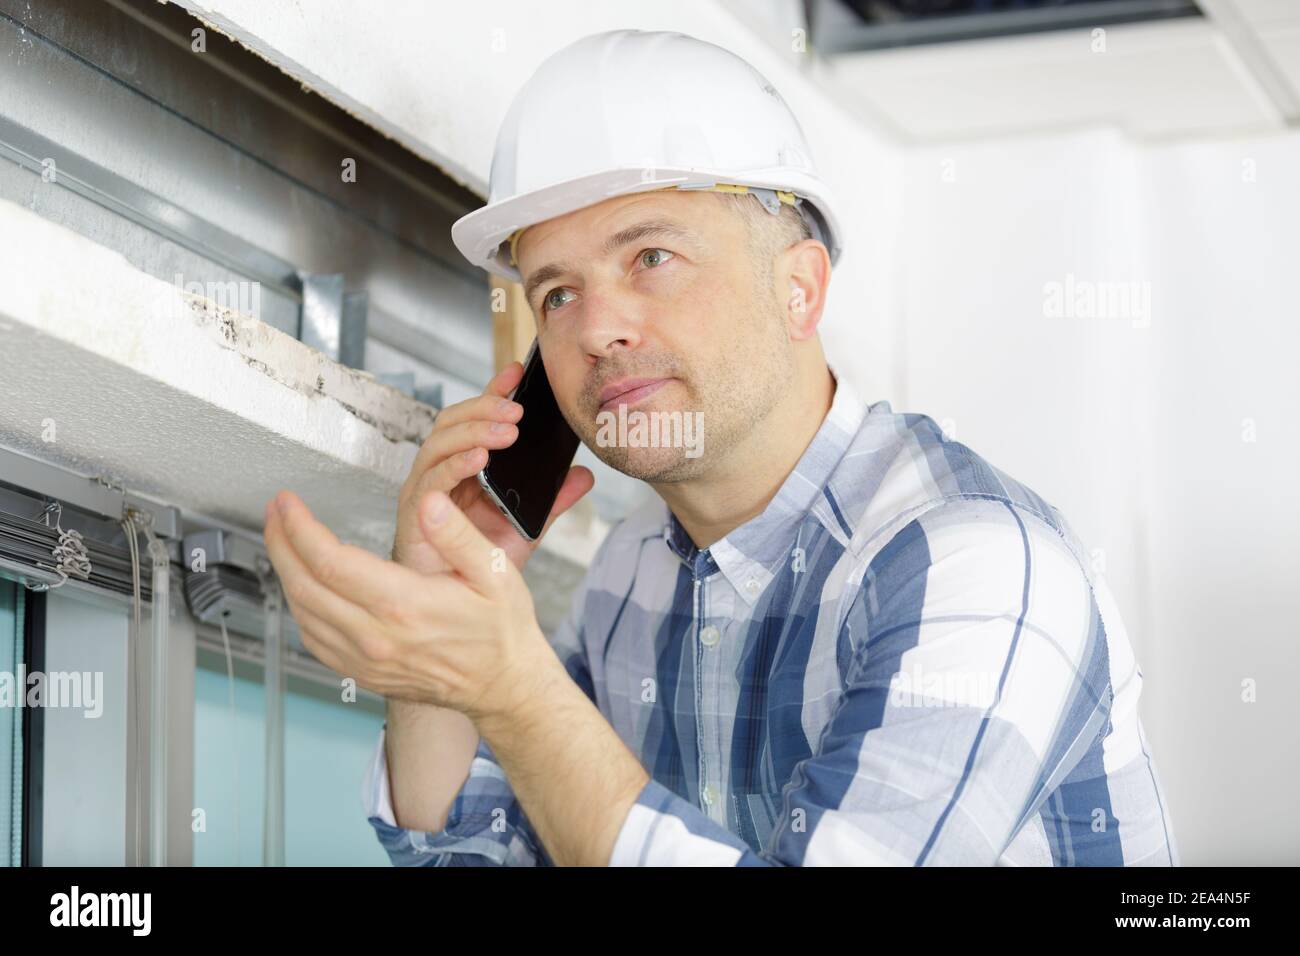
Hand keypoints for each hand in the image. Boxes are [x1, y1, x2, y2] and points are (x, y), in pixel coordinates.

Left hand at [263, 489, 562, 720]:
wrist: (504, 685)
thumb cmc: (501, 631)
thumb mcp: (496, 572)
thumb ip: (459, 534)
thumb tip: (429, 504)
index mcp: (405, 605)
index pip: (330, 560)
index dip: (300, 526)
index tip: (289, 502)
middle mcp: (377, 636)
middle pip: (304, 584)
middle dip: (281, 541)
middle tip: (276, 512)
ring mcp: (366, 659)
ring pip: (303, 612)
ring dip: (285, 572)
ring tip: (282, 541)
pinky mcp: (364, 673)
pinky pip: (314, 640)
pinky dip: (299, 607)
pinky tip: (301, 587)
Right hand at [393, 362, 593, 574]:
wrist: (455, 606)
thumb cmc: (476, 562)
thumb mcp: (526, 526)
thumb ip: (552, 500)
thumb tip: (584, 474)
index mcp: (463, 467)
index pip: (475, 418)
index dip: (493, 392)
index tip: (517, 370)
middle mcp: (439, 472)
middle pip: (452, 422)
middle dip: (485, 408)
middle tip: (518, 409)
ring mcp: (424, 490)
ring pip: (440, 443)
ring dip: (474, 431)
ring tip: (506, 431)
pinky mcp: (414, 512)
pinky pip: (432, 480)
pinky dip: (456, 465)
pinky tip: (480, 459)